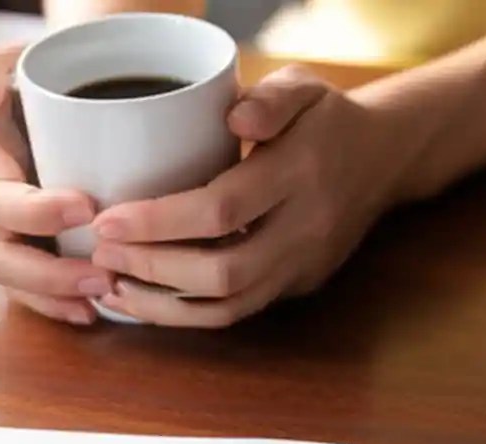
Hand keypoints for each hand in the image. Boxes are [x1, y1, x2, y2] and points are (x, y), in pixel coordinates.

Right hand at [0, 45, 112, 324]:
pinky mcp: (24, 248)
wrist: (69, 88)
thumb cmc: (45, 70)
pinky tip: (92, 312)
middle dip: (45, 273)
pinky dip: (57, 305)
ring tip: (105, 296)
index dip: (35, 212)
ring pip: (9, 281)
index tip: (86, 207)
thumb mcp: (11, 57)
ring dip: (54, 296)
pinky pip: (28, 290)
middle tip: (102, 276)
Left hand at [90, 65, 404, 327]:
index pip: (224, 210)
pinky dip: (189, 314)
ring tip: (112, 286)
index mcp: (301, 174)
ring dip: (165, 305)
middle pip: (224, 270)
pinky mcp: (298, 285)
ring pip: (231, 304)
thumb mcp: (305, 86)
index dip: (160, 222)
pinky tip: (148, 301)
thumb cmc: (329, 119)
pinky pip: (239, 311)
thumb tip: (233, 116)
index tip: (107, 220)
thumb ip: (272, 97)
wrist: (384, 160)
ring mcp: (303, 265)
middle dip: (153, 269)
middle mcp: (305, 228)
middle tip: (101, 254)